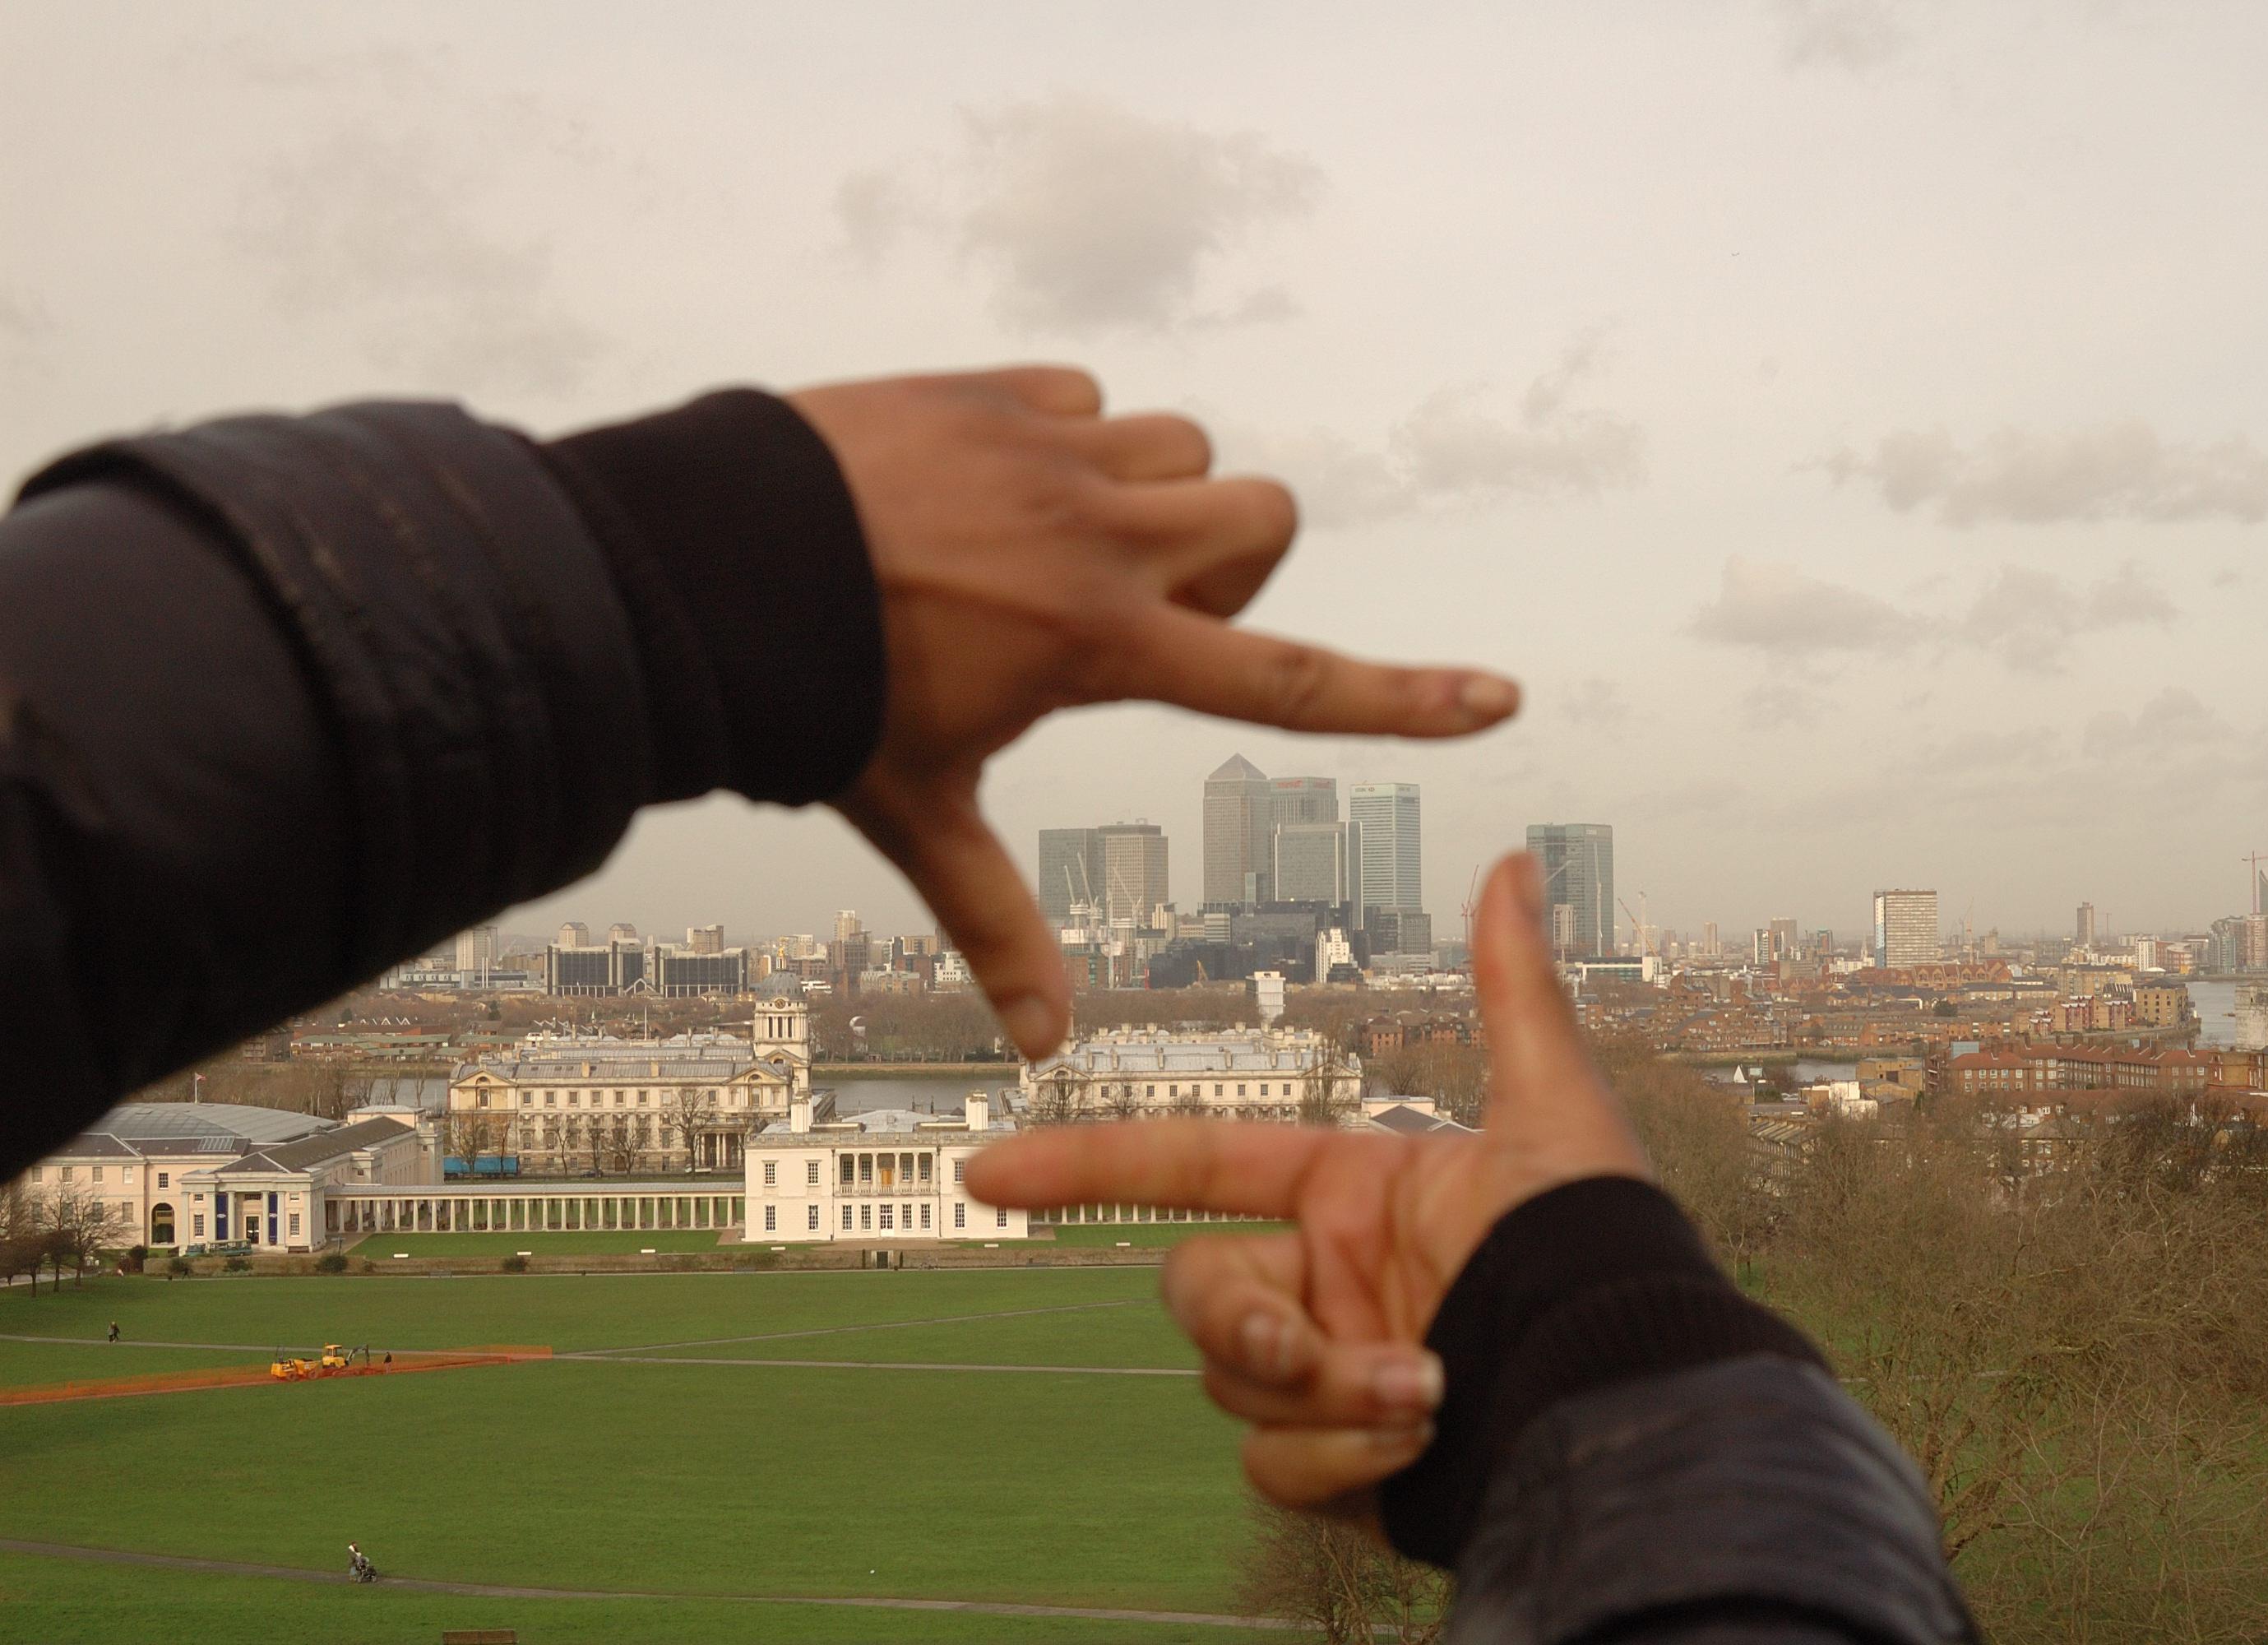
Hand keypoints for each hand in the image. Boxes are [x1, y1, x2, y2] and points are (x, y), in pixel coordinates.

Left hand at [786, 366, 1519, 1058]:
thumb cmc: (813, 704)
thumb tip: (1043, 1053)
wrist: (695, 567)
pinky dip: (1067, 442)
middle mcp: (1103, 538)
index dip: (1403, 699)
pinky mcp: (1000, 392)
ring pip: (1185, 447)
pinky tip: (981, 493)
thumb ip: (994, 924)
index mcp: (1103, 647)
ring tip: (1043, 546)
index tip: (1498, 698)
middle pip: (1265, 518)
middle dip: (1229, 560)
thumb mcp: (918, 814)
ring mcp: (1055, 452)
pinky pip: (1093, 399)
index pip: (1285, 681)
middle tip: (1127, 605)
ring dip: (1150, 494)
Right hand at [967, 852, 1647, 1516]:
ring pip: (1231, 1383)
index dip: (1086, 1166)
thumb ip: (1516, 989)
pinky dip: (1338, 1460)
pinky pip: (1272, 1465)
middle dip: (1243, 1319)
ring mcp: (1327, 1377)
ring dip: (1321, 1392)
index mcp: (1347, 1192)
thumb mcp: (1555, 1112)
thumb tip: (1518, 859)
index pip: (1189, 1166)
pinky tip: (1423, 1440)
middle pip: (1192, 1288)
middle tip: (1308, 1340)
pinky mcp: (1340, 1466)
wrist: (1629, 1404)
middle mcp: (1325, 1281)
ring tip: (1428, 1389)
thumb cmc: (1601, 1251)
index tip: (990, 1176)